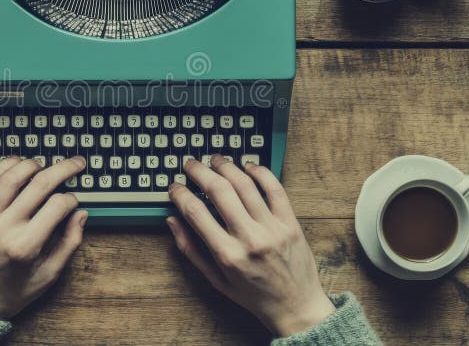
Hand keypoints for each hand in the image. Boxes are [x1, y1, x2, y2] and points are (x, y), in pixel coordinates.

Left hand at [0, 156, 87, 319]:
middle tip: (75, 163)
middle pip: (37, 185)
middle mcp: (3, 229)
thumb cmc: (12, 293)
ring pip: (10, 177)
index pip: (56, 206)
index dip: (71, 199)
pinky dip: (1, 168)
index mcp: (25, 246)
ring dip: (31, 164)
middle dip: (62, 170)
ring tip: (44, 164)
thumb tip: (81, 215)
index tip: (74, 202)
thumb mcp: (48, 276)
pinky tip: (15, 165)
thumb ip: (69, 243)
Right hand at [167, 155, 333, 336]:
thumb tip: (172, 221)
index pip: (196, 212)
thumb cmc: (254, 295)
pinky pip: (275, 189)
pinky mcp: (290, 223)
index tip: (175, 187)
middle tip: (191, 164)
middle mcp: (249, 239)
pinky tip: (248, 167)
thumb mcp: (215, 280)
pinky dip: (260, 172)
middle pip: (219, 191)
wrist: (296, 307)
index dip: (180, 194)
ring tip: (215, 160)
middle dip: (199, 172)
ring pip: (245, 184)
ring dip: (226, 166)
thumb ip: (191, 250)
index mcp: (227, 255)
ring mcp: (272, 229)